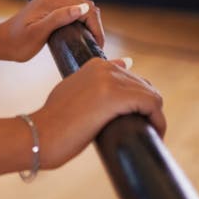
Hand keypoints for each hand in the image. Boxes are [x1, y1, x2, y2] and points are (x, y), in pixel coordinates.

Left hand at [0, 0, 103, 62]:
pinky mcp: (47, 4)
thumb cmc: (18, 42)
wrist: (0, 41)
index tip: (98, 45)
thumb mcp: (38, 33)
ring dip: (88, 18)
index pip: (85, 8)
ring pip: (79, 3)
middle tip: (95, 44)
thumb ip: (59, 18)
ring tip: (90, 38)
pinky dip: (80, 16)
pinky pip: (70, 5)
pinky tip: (79, 30)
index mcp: (51, 1)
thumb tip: (82, 8)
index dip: (96, 26)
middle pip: (85, 3)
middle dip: (94, 22)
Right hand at [31, 57, 165, 168]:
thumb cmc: (54, 120)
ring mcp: (110, 80)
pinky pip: (152, 105)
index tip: (132, 117)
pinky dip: (158, 121)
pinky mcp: (116, 96)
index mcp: (94, 64)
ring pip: (151, 95)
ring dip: (154, 116)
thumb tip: (124, 64)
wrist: (40, 134)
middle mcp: (103, 67)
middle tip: (141, 129)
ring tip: (148, 133)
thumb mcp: (74, 91)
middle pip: (144, 86)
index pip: (131, 78)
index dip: (136, 100)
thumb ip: (95, 80)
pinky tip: (152, 133)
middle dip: (147, 108)